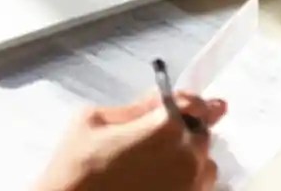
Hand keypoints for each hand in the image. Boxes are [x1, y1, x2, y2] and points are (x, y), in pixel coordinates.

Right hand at [33, 91, 227, 190]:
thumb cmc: (76, 166)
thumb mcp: (93, 121)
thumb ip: (133, 107)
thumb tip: (158, 98)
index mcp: (166, 126)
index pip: (194, 102)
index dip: (185, 101)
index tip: (179, 104)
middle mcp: (188, 156)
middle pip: (201, 133)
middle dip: (185, 130)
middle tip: (159, 137)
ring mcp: (191, 186)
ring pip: (204, 165)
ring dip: (188, 159)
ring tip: (157, 165)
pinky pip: (198, 188)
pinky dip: (185, 182)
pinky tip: (158, 182)